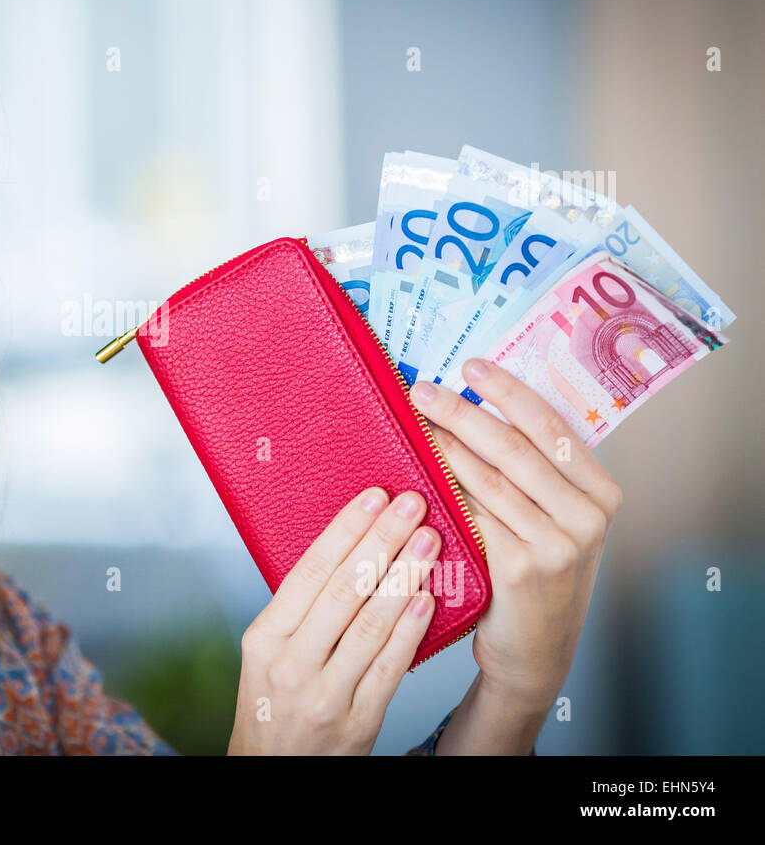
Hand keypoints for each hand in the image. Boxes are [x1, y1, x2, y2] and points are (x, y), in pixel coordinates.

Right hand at [227, 487, 438, 754]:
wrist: (271, 772)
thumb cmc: (275, 703)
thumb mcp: (268, 653)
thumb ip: (300, 610)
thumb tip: (349, 549)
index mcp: (265, 636)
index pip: (309, 570)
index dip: (345, 530)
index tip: (374, 496)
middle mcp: (289, 662)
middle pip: (343, 589)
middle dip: (382, 540)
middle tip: (413, 504)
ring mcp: (323, 694)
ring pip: (370, 624)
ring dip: (404, 576)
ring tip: (430, 541)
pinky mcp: (356, 722)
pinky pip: (388, 668)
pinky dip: (409, 631)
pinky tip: (427, 598)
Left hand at [409, 358, 623, 710]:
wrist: (535, 650)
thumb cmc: (537, 573)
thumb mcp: (553, 519)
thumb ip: (534, 472)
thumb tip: (480, 403)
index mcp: (601, 492)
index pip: (551, 426)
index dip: (508, 391)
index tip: (471, 366)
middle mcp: (588, 516)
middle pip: (516, 447)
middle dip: (464, 412)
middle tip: (423, 390)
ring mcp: (557, 544)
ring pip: (489, 478)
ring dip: (446, 445)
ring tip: (415, 421)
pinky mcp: (521, 569)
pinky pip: (474, 515)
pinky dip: (444, 488)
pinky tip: (420, 469)